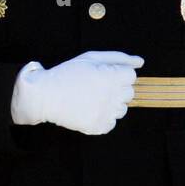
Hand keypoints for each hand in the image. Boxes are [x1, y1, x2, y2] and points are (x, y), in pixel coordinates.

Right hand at [9, 51, 142, 134]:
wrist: (44, 97)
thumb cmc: (67, 74)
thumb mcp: (90, 58)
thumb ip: (118, 58)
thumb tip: (140, 62)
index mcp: (111, 77)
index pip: (131, 75)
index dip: (116, 73)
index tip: (101, 75)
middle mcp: (112, 96)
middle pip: (129, 93)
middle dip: (116, 88)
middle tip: (95, 87)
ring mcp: (106, 113)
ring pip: (122, 109)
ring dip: (111, 104)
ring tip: (91, 99)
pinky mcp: (100, 127)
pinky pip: (111, 122)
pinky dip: (102, 117)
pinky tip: (88, 110)